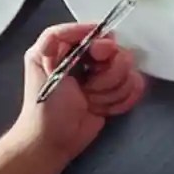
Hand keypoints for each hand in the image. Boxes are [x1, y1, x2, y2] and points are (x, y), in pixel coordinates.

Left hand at [13, 23, 146, 161]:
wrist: (52, 142)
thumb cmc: (43, 105)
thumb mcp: (38, 61)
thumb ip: (56, 36)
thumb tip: (94, 30)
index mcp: (72, 48)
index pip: (101, 34)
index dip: (104, 44)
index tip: (99, 55)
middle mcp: (92, 59)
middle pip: (120, 53)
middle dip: (107, 77)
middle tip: (88, 90)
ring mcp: (106, 77)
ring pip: (129, 73)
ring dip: (110, 93)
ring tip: (91, 102)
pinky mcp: (116, 94)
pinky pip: (135, 88)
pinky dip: (120, 101)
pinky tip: (102, 109)